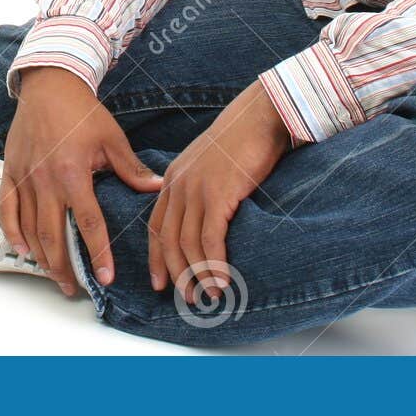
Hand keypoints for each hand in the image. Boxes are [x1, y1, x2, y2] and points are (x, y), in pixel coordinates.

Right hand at [0, 65, 163, 295]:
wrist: (49, 86)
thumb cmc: (83, 112)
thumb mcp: (112, 138)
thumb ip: (131, 168)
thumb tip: (158, 189)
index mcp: (74, 173)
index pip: (88, 224)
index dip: (98, 254)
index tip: (105, 278)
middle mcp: (46, 180)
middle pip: (54, 236)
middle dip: (64, 268)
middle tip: (74, 289)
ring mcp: (25, 177)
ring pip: (30, 229)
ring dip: (42, 257)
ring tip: (54, 276)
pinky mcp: (10, 172)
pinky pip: (7, 210)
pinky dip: (13, 233)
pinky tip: (24, 251)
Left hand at [147, 79, 291, 305]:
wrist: (260, 116)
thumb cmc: (242, 139)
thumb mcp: (210, 164)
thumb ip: (201, 187)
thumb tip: (209, 214)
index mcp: (173, 178)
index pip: (156, 225)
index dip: (156, 257)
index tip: (159, 282)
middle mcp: (178, 185)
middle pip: (167, 240)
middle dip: (176, 274)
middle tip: (188, 299)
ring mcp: (195, 190)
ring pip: (187, 244)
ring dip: (198, 275)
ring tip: (210, 296)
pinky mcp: (217, 195)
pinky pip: (210, 240)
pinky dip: (215, 265)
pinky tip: (222, 281)